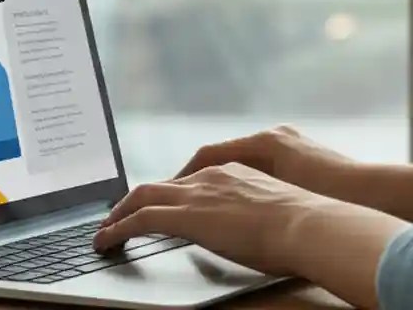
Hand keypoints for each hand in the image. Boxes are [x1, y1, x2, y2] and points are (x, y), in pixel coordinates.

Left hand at [92, 162, 322, 276]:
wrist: (307, 224)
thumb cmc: (304, 227)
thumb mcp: (274, 214)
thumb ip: (254, 216)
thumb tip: (252, 233)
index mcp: (232, 173)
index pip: (188, 182)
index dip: (168, 195)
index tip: (158, 206)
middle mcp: (209, 177)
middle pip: (158, 185)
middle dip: (133, 201)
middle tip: (118, 216)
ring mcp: (195, 193)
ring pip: (141, 197)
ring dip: (119, 215)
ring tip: (105, 231)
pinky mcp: (184, 214)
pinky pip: (138, 219)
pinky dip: (117, 229)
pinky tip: (106, 241)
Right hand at [176, 124, 358, 197]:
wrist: (378, 195)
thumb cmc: (332, 196)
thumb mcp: (275, 196)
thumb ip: (239, 193)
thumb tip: (206, 200)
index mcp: (265, 141)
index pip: (209, 153)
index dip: (183, 173)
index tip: (165, 191)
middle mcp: (275, 136)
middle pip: (223, 155)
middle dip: (198, 177)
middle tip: (177, 197)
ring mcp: (291, 145)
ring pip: (243, 162)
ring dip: (221, 180)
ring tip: (205, 204)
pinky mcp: (304, 157)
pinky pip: (263, 168)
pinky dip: (246, 183)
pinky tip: (243, 204)